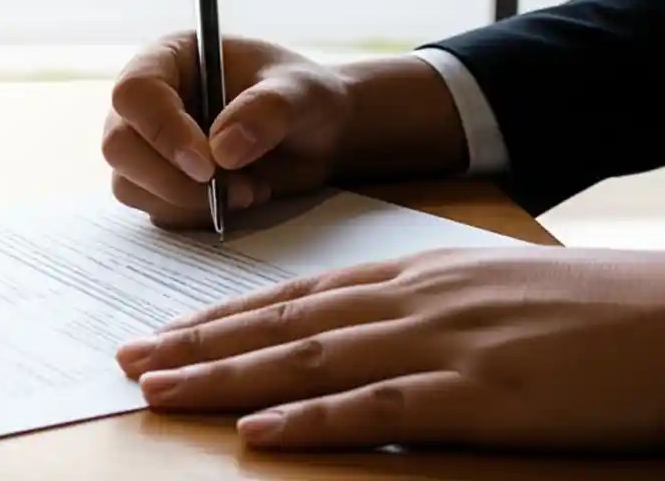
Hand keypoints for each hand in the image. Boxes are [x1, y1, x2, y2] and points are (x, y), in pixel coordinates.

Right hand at [102, 32, 351, 228]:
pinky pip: (155, 209)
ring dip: (187, 200)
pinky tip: (238, 199)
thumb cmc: (306, 98)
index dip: (161, 130)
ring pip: (130, 184)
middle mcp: (147, 103)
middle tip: (226, 186)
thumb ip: (268, 111)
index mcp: (168, 59)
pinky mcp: (159, 183)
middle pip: (118, 145)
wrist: (317, 137)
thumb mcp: (303, 93)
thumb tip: (223, 150)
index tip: (206, 164)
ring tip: (247, 189)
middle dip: (169, 177)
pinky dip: (195, 215)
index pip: (134, 93)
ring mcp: (147, 146)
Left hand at [115, 247, 664, 450]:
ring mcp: (440, 346)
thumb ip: (416, 307)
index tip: (166, 332)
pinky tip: (259, 434)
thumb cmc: (582, 309)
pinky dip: (311, 422)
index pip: (292, 296)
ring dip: (226, 380)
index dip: (222, 318)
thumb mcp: (483, 290)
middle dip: (198, 346)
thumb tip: (354, 333)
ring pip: (307, 361)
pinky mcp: (479, 397)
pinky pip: (379, 410)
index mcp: (411, 277)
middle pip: (281, 326)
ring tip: (159, 391)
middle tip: (129, 362)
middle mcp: (409, 302)